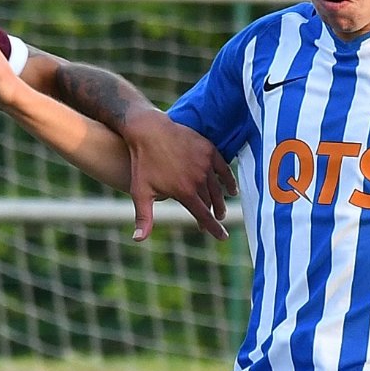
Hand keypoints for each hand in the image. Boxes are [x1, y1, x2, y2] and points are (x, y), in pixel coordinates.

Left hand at [121, 111, 236, 241]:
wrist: (148, 130)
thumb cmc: (142, 163)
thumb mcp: (140, 192)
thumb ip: (144, 218)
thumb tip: (138, 240)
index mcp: (185, 192)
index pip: (204, 215)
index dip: (213, 228)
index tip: (222, 237)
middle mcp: (199, 179)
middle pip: (211, 202)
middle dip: (214, 214)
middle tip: (216, 220)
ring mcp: (205, 163)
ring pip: (217, 187)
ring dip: (220, 199)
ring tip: (221, 208)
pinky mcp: (208, 149)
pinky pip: (223, 168)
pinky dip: (228, 179)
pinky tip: (231, 188)